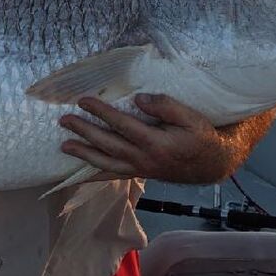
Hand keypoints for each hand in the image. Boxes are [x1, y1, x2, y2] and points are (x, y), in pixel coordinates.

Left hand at [59, 93, 265, 184]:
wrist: (212, 164)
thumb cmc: (202, 136)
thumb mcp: (191, 117)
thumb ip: (166, 106)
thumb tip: (139, 99)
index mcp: (156, 143)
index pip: (122, 125)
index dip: (101, 112)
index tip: (83, 100)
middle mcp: (144, 159)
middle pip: (108, 145)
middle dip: (84, 131)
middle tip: (64, 120)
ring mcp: (140, 169)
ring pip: (106, 164)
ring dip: (84, 154)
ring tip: (64, 146)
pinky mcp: (140, 173)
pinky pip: (113, 176)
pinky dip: (95, 176)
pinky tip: (79, 174)